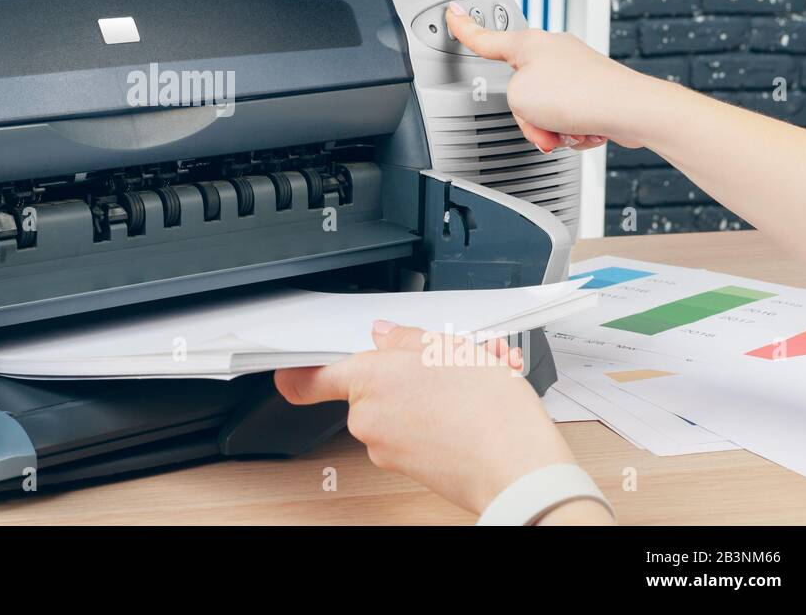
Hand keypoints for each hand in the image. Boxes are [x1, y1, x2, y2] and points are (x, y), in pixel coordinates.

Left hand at [276, 324, 575, 515]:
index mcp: (370, 378)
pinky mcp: (405, 468)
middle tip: (441, 362)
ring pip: (395, 409)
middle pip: (367, 388)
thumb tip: (386, 336)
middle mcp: (368, 416)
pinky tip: (469, 410)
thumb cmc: (489, 410)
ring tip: (471, 384)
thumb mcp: (451, 348)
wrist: (518, 469)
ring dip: (425, 395)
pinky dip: (434, 420)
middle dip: (401, 374)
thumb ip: (407, 339)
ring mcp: (384, 447)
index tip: (287, 370)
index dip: (297, 373)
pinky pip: (410, 434)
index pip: (312, 378)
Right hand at [446, 2, 658, 152]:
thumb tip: (530, 107)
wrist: (629, 111)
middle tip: (539, 124)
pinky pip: (567, 117)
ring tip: (564, 130)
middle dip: (528, 117)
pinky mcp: (593, 90)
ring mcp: (575, 70)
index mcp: (528, 43)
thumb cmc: (579, 96)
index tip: (453, 13)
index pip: (485, 37)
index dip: (464, 27)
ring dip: (550, 128)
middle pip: (519, 91)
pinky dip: (571, 130)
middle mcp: (553, 52)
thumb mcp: (518, 98)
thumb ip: (510, 98)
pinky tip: (583, 130)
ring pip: (543, 109)